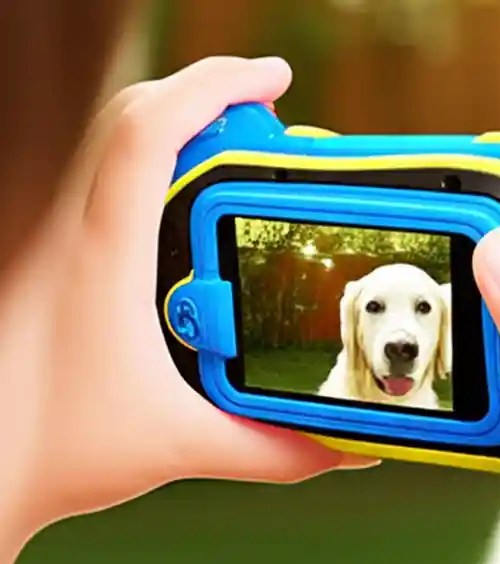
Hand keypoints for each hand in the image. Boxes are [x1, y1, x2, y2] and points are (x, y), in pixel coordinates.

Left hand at [0, 57, 371, 563]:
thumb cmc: (50, 452)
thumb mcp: (183, 447)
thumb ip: (277, 450)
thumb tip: (349, 448)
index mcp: (103, 255)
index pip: (153, 128)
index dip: (217, 82)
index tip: (277, 76)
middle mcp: (72, 232)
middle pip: (132, 113)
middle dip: (208, 95)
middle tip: (272, 122)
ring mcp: (57, 242)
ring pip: (112, 143)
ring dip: (180, 129)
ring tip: (244, 158)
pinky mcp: (55, 262)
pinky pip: (105, 184)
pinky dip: (156, 170)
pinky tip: (193, 223)